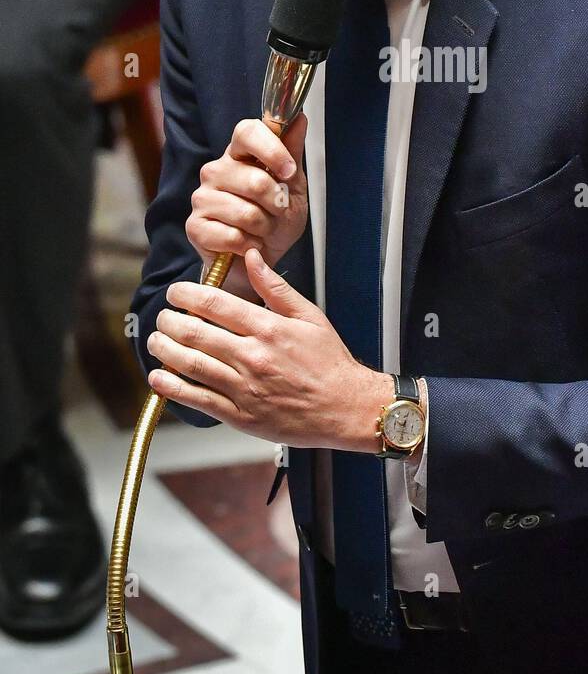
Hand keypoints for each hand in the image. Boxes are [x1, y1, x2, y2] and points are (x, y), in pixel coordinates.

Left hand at [147, 249, 393, 449]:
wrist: (346, 408)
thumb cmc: (329, 363)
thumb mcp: (309, 316)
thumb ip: (276, 287)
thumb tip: (252, 258)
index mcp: (269, 328)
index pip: (216, 305)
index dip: (188, 295)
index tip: (177, 292)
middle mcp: (253, 357)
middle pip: (195, 333)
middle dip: (170, 321)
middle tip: (163, 315)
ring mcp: (244, 388)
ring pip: (190, 365)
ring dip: (165, 350)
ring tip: (155, 339)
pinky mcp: (240, 415)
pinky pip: (198, 399)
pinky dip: (172, 388)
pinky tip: (158, 377)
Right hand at [187, 114, 308, 274]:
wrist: (260, 261)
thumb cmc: (275, 221)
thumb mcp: (293, 187)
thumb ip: (293, 153)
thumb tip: (299, 117)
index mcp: (239, 154)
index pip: (247, 131)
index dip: (271, 149)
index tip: (289, 170)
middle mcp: (216, 170)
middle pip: (254, 179)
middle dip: (276, 204)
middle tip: (276, 212)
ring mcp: (202, 198)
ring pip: (246, 212)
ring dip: (264, 227)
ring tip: (261, 230)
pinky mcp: (195, 226)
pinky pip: (232, 236)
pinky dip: (248, 245)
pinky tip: (246, 244)